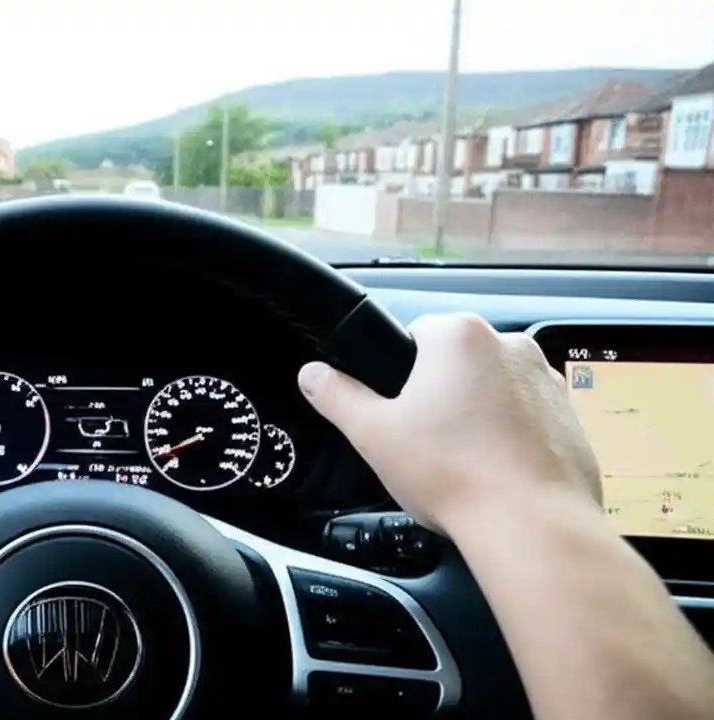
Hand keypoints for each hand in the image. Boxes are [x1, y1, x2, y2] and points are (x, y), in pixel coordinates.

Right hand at [297, 313, 599, 535]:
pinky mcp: (571, 419)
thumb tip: (312, 375)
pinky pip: (527, 420)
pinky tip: (494, 476)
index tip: (397, 415)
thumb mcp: (372, 434)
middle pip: (456, 364)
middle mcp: (512, 345)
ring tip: (462, 465)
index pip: (415, 335)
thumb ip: (336, 396)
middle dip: (439, 397)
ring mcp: (549, 381)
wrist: (532, 527)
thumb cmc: (452, 474)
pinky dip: (510, 440)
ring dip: (476, 417)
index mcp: (460, 335)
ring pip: (492, 392)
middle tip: (424, 444)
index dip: (398, 377)